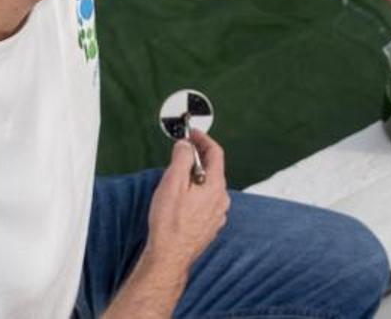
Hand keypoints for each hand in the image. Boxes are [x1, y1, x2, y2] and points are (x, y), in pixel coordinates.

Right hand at [142, 130, 230, 275]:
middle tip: (181, 153)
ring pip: (209, 187)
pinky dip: (196, 194)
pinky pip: (205, 202)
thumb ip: (182, 158)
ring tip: (177, 178)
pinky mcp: (209, 226)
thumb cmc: (169, 223)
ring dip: (196, 177)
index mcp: (215, 186)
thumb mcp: (172, 182)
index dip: (203, 139)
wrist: (169, 257)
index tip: (192, 134)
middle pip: (213, 169)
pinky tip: (181, 200)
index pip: (216, 153)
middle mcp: (221, 200)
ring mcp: (217, 215)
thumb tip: (186, 145)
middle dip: (197, 158)